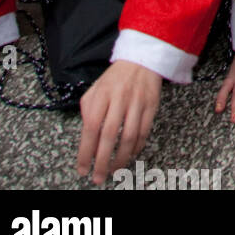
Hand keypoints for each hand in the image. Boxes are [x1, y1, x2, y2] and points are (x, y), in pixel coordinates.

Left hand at [76, 60, 162, 184]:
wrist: (143, 58)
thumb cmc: (115, 77)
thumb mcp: (95, 89)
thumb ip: (87, 112)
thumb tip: (86, 137)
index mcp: (102, 95)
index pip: (90, 128)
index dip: (85, 151)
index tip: (82, 169)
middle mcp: (120, 99)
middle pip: (109, 135)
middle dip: (102, 161)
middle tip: (97, 177)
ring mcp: (137, 102)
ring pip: (129, 136)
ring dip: (121, 158)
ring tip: (114, 170)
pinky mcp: (152, 105)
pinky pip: (144, 131)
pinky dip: (137, 147)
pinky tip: (130, 155)